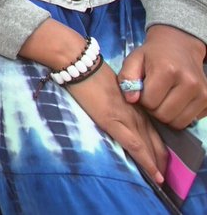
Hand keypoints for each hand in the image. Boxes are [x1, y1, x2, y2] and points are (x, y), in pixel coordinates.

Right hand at [66, 63, 167, 185]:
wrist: (80, 64)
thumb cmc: (91, 73)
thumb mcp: (112, 88)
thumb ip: (120, 101)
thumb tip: (119, 111)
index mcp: (134, 104)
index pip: (152, 130)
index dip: (158, 147)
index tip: (160, 160)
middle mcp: (136, 112)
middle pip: (154, 141)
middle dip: (159, 159)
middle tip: (162, 176)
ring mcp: (126, 118)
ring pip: (148, 146)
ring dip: (156, 164)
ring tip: (159, 179)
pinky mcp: (113, 122)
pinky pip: (135, 146)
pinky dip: (146, 160)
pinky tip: (153, 172)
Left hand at [119, 25, 206, 129]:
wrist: (180, 45)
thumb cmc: (153, 54)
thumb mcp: (134, 59)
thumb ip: (127, 77)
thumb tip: (132, 99)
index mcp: (167, 70)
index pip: (149, 102)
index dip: (142, 99)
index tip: (143, 90)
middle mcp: (189, 82)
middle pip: (164, 115)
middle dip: (154, 109)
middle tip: (153, 96)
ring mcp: (203, 93)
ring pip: (178, 123)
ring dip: (167, 115)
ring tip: (163, 99)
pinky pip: (190, 121)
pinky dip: (180, 115)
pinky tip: (176, 100)